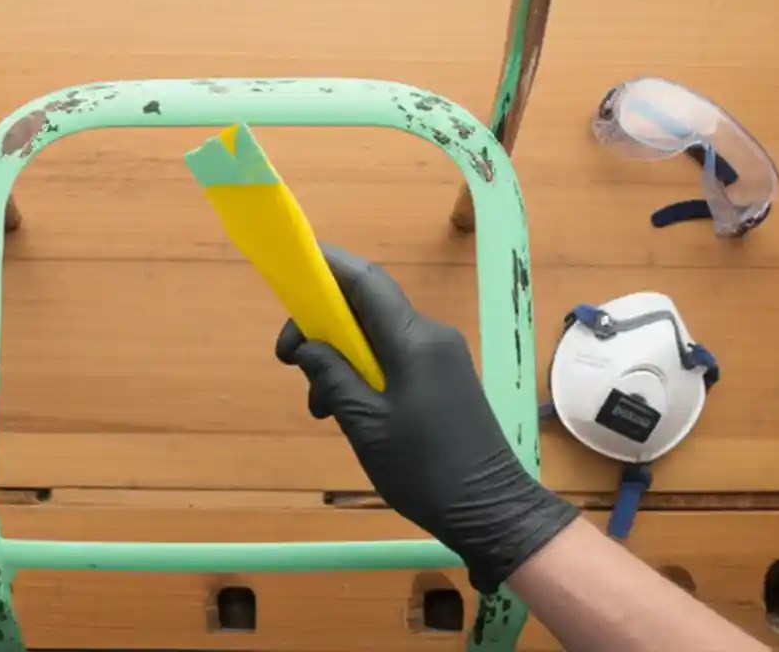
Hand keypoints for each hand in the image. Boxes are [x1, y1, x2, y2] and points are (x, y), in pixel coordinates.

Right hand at [275, 244, 577, 591]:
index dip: (326, 267)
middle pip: (368, 307)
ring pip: (377, 337)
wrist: (489, 510)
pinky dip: (363, 374)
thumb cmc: (424, 468)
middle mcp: (430, 337)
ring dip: (340, 359)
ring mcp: (440, 358)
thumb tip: (306, 345)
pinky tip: (345, 411)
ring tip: (319, 406)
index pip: (365, 281)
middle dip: (323, 326)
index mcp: (414, 340)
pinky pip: (394, 359)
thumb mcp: (364, 424)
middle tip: (291, 361)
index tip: (289, 273)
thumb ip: (331, 376)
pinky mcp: (443, 380)